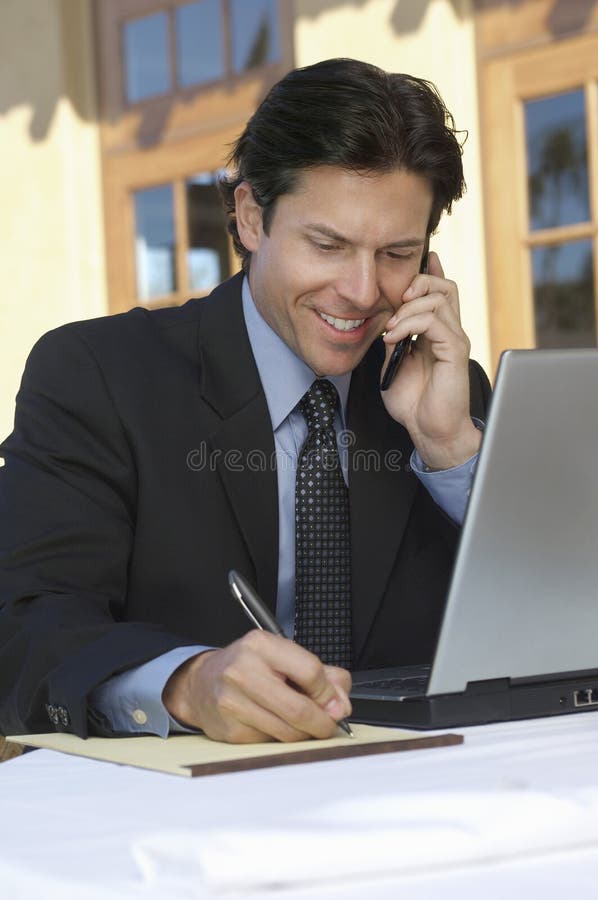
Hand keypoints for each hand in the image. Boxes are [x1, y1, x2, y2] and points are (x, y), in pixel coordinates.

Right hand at [162, 630, 351, 742]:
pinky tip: (274, 724)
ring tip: (302, 723)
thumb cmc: (249, 668)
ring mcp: (232, 702)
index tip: (334, 702)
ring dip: (304, 734)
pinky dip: (281, 739)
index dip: (328, 692)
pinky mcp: (229, 730)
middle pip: (299, 709)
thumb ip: (322, 675)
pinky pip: (270, 742)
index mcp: (261, 645)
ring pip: (287, 732)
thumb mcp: (284, 657)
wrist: (202, 683)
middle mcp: (243, 670)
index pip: (310, 671)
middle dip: (322, 722)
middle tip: (328, 724)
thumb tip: (340, 704)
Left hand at [381, 251, 480, 469]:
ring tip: (390, 328)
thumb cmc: (414, 403)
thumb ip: (394, 342)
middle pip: (445, 286)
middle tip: (397, 300)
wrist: (429, 429)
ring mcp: (455, 339)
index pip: (440, 293)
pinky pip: (433, 321)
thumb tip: (385, 323)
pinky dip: (409, 324)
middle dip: (418, 283)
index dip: (430, 272)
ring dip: (407, 308)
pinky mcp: (455, 350)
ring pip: (438, 298)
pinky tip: (395, 337)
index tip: (421, 259)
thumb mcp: (394, 365)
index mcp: (438, 333)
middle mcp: (450, 332)